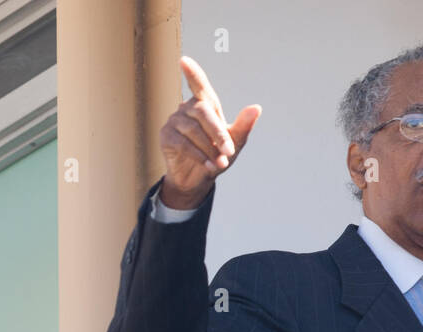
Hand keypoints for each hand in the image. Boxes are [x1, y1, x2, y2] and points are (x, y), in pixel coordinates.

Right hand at [158, 56, 260, 207]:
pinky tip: (207, 165)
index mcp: (205, 104)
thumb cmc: (216, 156)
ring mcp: (174, 121)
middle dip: (217, 133)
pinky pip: (183, 143)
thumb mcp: (234, 144)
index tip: (184, 61)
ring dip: (209, 149)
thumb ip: (244, 126)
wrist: (198, 179)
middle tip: (229, 152)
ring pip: (193, 130)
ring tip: (219, 163)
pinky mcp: (166, 136)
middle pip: (202, 111)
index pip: (199, 85)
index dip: (193, 73)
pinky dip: (198, 155)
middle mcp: (187, 108)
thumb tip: (256, 108)